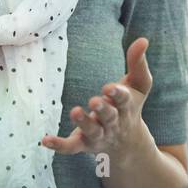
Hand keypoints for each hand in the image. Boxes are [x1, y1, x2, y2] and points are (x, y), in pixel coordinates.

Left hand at [41, 37, 153, 157]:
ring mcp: (98, 135)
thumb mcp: (138, 85)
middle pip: (109, 117)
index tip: (109, 88)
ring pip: (92, 131)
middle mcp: (113, 123)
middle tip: (95, 101)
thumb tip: (142, 39)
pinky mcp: (83, 144)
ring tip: (75, 111)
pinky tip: (45, 140)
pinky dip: (59, 145)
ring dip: (83, 123)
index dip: (117, 94)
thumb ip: (138, 63)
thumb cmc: (130, 106)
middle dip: (103, 110)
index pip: (124, 100)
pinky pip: (71, 147)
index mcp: (126, 107)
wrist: (127, 144)